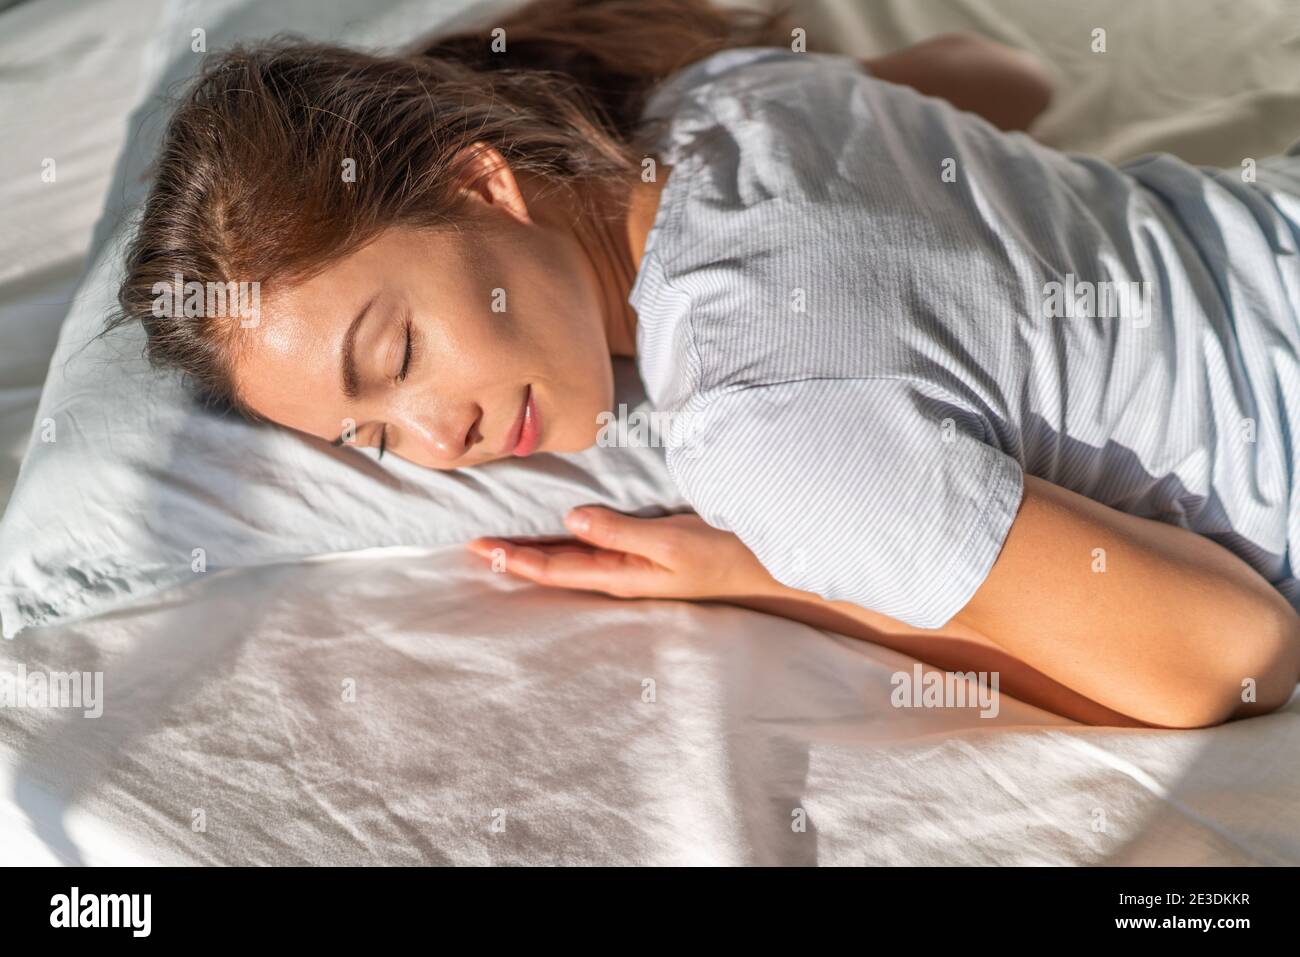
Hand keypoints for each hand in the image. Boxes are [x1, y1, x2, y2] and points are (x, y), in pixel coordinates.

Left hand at [465, 507, 782, 600]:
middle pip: (554, 568)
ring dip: (535, 549)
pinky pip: (591, 548)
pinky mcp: (644, 554)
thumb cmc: (723, 554)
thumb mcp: (671, 541)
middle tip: (470, 543)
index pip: (554, 569)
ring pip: (570, 560)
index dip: (512, 558)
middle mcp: (619, 574)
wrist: (767, 569)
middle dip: (512, 558)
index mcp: (620, 575)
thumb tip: (569, 519)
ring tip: (500, 537)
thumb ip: (620, 531)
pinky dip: (564, 540)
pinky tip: (556, 530)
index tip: (476, 545)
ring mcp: (631, 567)